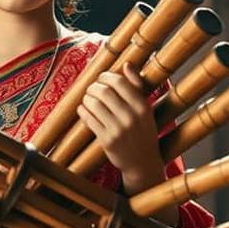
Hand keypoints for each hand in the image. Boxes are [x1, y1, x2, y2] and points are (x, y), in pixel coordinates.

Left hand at [77, 64, 165, 194]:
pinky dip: (83, 110)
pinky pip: (88, 118)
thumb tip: (126, 64)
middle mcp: (131, 117)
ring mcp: (118, 130)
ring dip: (86, 98)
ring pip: (94, 103)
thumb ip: (137, 86)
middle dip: (93, 86)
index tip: (102, 78)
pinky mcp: (106, 141)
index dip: (106, 76)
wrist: (142, 162)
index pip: (120, 82)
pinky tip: (84, 109)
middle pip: (104, 91)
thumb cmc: (143, 132)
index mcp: (142, 106)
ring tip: (88, 99)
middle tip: (92, 89)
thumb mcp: (146, 109)